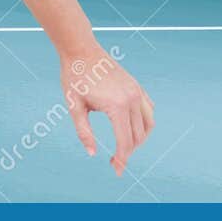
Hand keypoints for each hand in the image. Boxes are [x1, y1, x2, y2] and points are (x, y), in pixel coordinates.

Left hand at [60, 44, 154, 176]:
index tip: (116, 171)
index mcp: (117, 106)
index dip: (121, 159)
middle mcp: (132, 99)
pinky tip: (133, 128)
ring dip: (139, 139)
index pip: (125, 141)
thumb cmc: (74, 77)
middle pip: (137, 136)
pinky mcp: (137, 86)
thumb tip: (92, 153)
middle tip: (115, 162)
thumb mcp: (73, 106)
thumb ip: (83, 131)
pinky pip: (148, 110)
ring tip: (125, 147)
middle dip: (128, 152)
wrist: (81, 49)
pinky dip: (145, 123)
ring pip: (148, 125)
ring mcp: (137, 91)